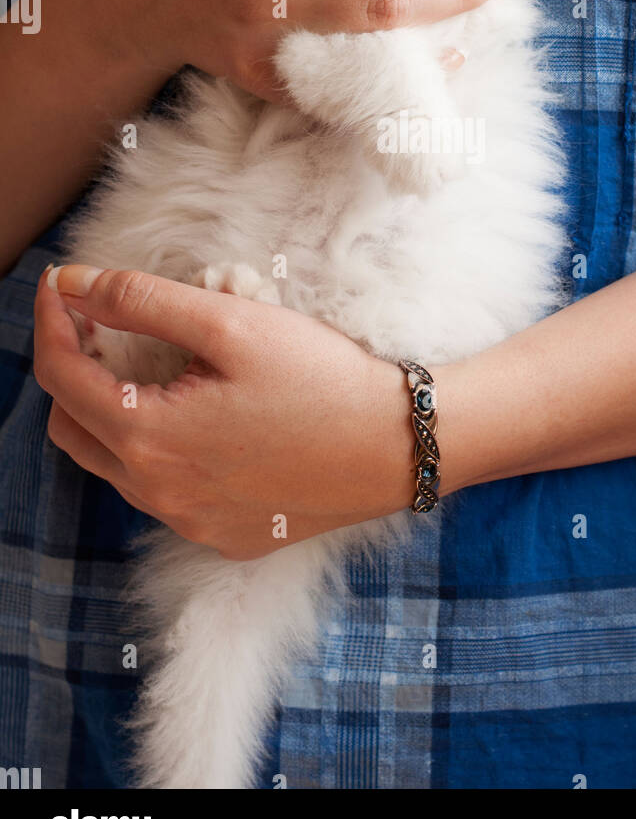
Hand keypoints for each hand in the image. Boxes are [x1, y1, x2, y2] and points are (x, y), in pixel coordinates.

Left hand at [33, 264, 422, 558]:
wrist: (400, 447)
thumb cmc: (322, 380)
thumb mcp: (230, 322)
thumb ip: (142, 300)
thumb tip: (74, 286)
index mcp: (149, 437)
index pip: (60, 375)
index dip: (53, 320)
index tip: (61, 283)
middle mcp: (157, 493)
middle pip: (71, 425)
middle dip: (70, 367)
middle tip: (98, 321)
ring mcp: (189, 522)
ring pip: (113, 463)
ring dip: (109, 409)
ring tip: (144, 363)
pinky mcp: (223, 535)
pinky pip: (162, 492)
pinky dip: (154, 448)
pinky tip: (195, 415)